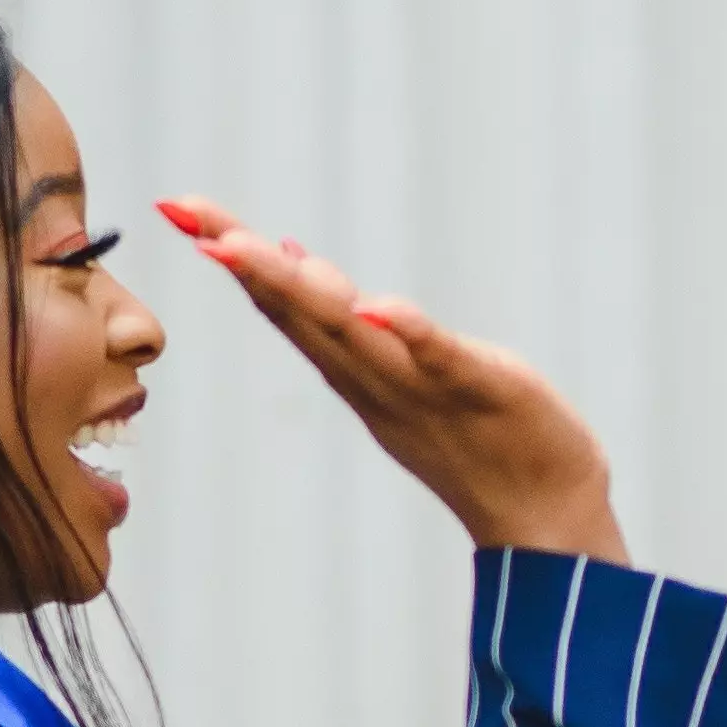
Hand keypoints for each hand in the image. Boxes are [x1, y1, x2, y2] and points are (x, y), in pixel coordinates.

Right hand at [157, 198, 628, 560]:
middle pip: (301, 314)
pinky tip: (375, 307)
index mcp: (355, 369)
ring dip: (300, 292)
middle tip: (189, 216)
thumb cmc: (476, 438)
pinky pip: (437, 358)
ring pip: (351, 333)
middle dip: (245, 264)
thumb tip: (294, 259)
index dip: (234, 253)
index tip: (181, 208)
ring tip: (251, 248)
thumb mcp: (398, 367)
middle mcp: (375, 379)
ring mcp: (422, 388)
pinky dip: (405, 332)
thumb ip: (346, 322)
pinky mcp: (480, 390)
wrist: (544, 519)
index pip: (284, 304)